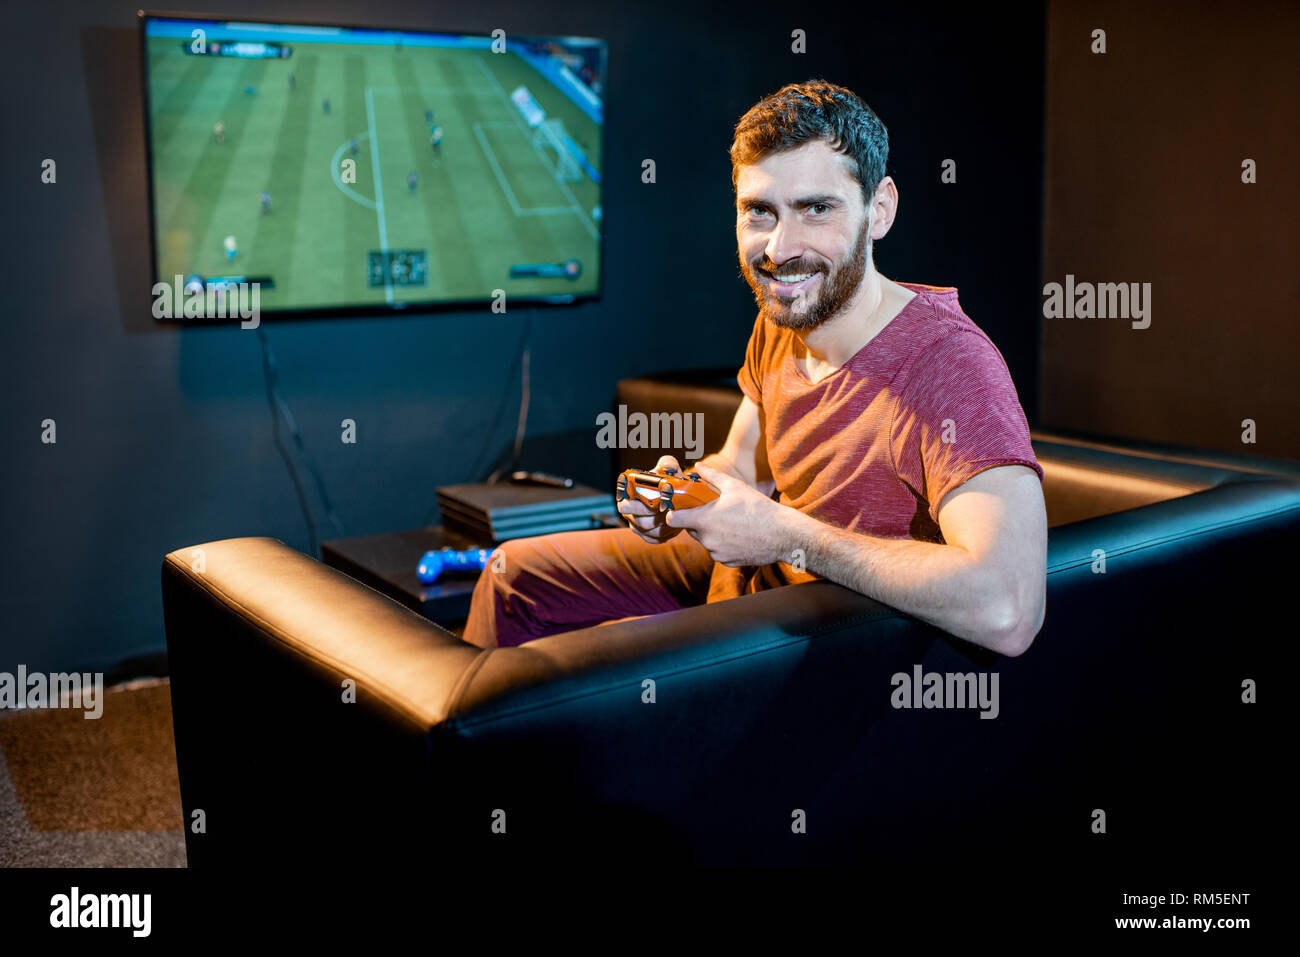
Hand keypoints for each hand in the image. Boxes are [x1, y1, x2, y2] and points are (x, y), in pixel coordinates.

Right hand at [617, 455, 684, 544]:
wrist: (675, 495)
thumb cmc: (667, 481)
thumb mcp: (668, 469)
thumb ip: (668, 464)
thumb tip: (668, 465)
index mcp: (627, 496)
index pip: (624, 505)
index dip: (638, 507)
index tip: (654, 504)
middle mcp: (629, 512)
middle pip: (638, 522)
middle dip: (655, 518)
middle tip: (668, 511)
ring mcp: (638, 525)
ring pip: (648, 532)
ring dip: (663, 525)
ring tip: (674, 516)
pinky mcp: (648, 536)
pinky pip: (655, 539)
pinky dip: (666, 534)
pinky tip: (675, 525)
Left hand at [665, 463, 794, 566]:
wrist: (783, 534)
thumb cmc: (758, 508)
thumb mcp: (734, 486)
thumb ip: (712, 476)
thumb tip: (699, 465)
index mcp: (704, 520)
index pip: (673, 519)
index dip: (674, 512)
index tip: (679, 508)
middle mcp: (707, 539)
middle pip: (691, 529)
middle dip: (698, 520)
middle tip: (714, 511)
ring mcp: (716, 553)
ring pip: (706, 541)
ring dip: (712, 533)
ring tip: (731, 522)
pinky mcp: (727, 561)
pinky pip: (718, 551)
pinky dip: (723, 544)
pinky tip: (738, 534)